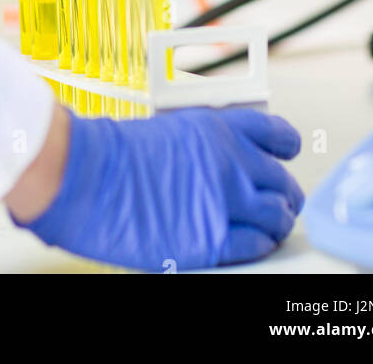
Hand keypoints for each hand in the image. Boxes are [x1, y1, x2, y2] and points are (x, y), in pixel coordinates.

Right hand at [11, 106, 303, 272]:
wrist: (86, 176)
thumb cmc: (114, 154)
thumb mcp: (170, 129)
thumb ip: (206, 145)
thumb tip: (221, 162)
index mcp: (219, 128)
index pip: (276, 135)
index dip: (286, 148)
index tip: (286, 155)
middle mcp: (230, 162)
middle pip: (282, 181)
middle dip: (284, 193)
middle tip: (279, 200)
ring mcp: (224, 202)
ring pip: (277, 216)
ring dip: (276, 222)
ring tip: (270, 226)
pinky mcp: (211, 239)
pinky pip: (255, 245)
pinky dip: (259, 245)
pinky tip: (253, 243)